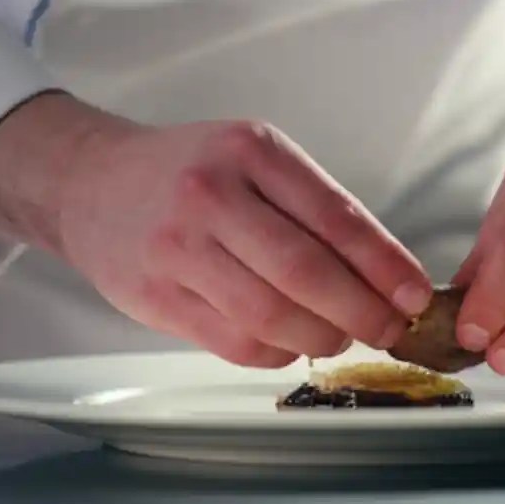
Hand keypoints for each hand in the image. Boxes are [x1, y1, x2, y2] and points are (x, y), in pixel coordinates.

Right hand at [0, 93, 431, 366]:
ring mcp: (178, 250)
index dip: (386, 267)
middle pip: (306, 274)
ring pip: (272, 317)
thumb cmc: (189, 172)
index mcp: (252, 152)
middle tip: (390, 329)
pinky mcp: (156, 298)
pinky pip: (236, 343)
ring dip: (323, 337)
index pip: (337, 218)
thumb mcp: (255, 160)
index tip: (416, 296)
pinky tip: (291, 341)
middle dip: (363, 313)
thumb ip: (315, 208)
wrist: (88, 183)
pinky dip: (279, 352)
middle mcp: (212, 196)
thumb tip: (387, 274)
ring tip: (343, 335)